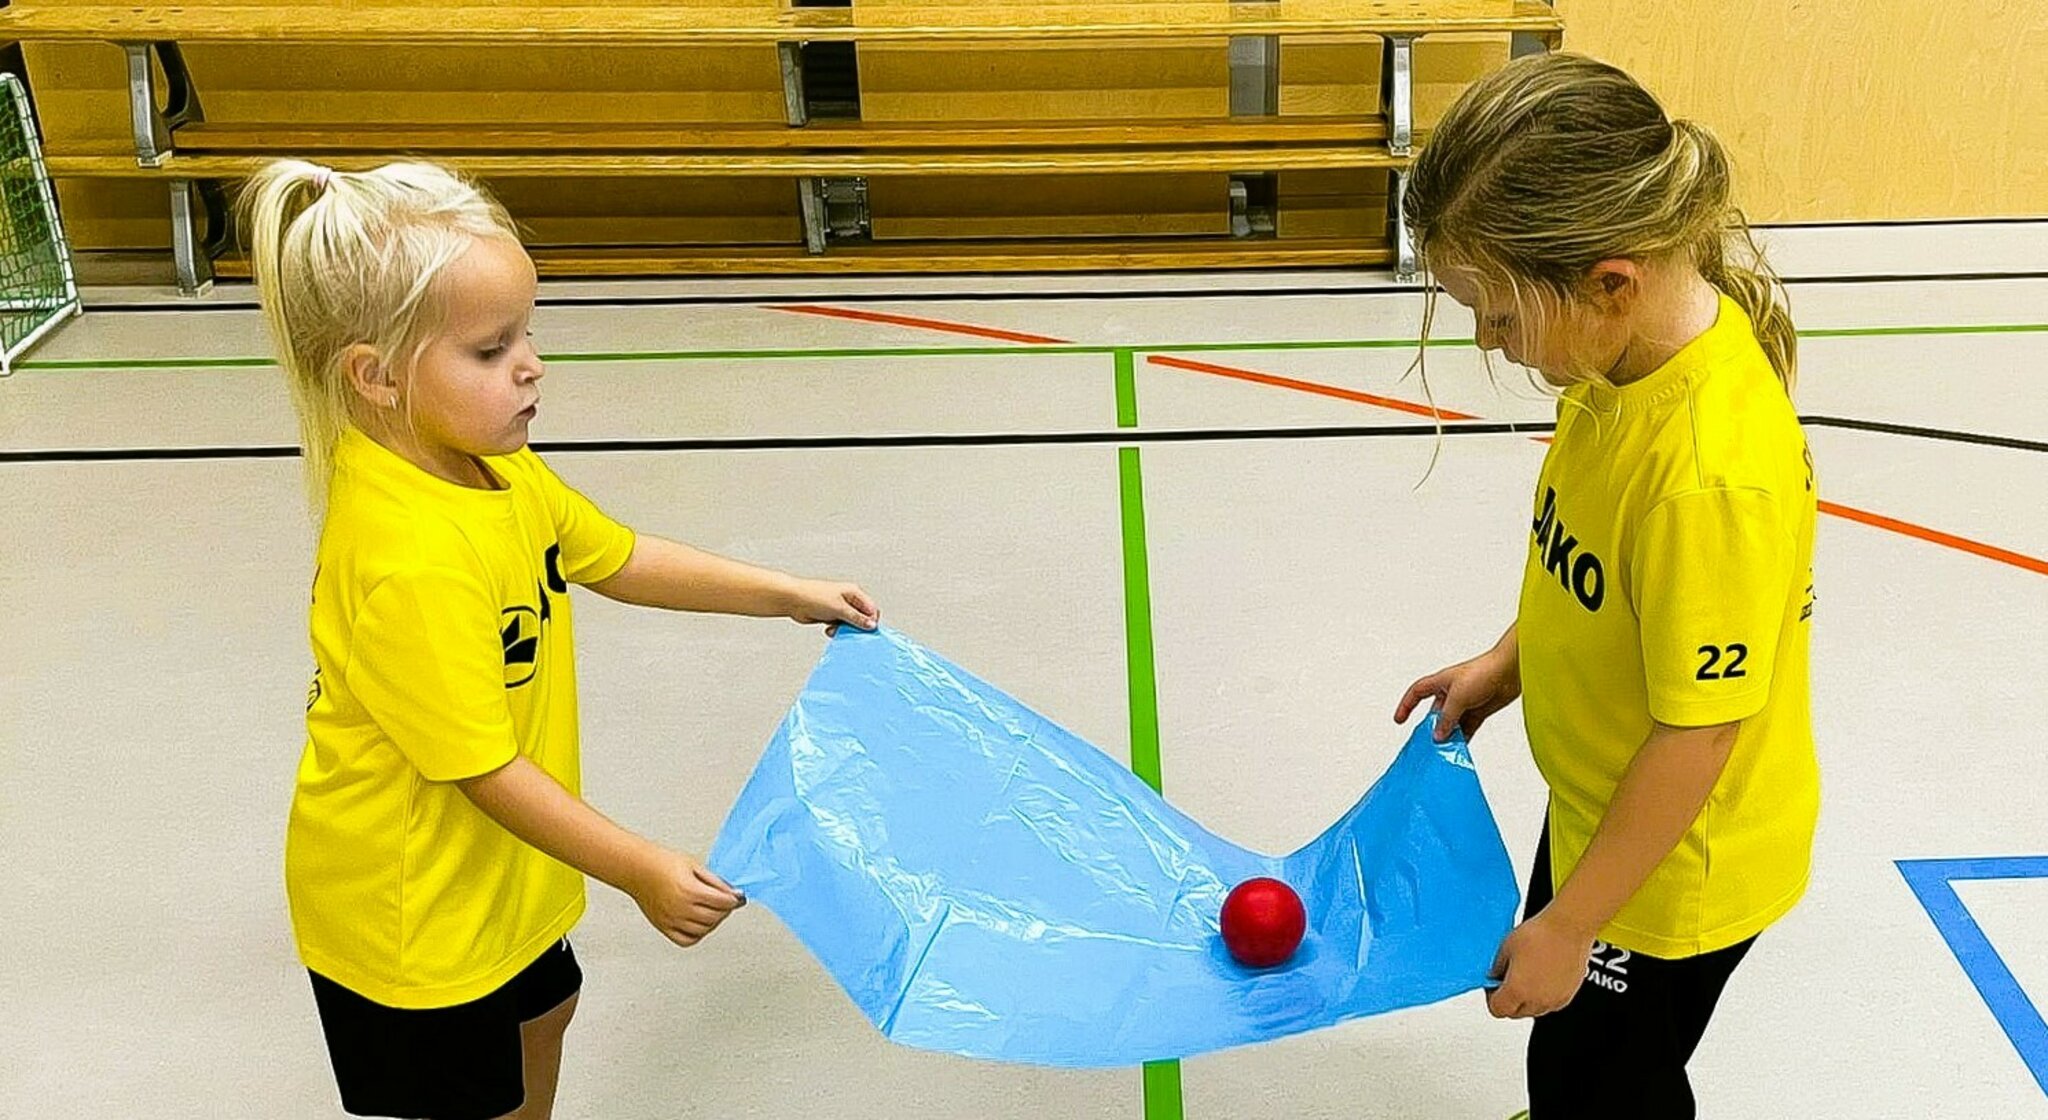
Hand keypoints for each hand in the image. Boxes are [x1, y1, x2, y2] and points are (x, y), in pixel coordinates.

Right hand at [628, 848, 745, 948]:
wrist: (638, 868)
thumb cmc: (663, 863)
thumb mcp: (695, 865)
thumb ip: (716, 881)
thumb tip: (733, 893)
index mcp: (690, 890)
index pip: (722, 902)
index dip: (735, 900)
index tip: (739, 898)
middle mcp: (680, 908)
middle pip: (715, 917)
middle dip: (725, 910)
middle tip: (727, 903)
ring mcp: (671, 920)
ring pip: (703, 930)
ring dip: (714, 922)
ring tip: (714, 911)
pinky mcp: (664, 927)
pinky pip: (686, 940)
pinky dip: (698, 934)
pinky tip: (700, 924)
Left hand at [785, 578, 879, 633]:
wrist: (793, 600)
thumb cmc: (813, 596)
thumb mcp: (839, 609)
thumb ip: (856, 618)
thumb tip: (871, 625)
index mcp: (853, 592)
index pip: (871, 608)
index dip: (871, 620)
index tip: (867, 630)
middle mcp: (847, 599)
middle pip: (862, 617)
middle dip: (857, 626)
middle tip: (851, 632)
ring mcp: (838, 608)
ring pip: (850, 623)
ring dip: (845, 630)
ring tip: (837, 630)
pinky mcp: (830, 616)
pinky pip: (839, 626)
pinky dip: (836, 630)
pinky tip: (830, 630)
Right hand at [1395, 643, 1519, 742]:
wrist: (1510, 671)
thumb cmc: (1484, 672)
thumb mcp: (1458, 697)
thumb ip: (1447, 718)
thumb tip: (1438, 735)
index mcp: (1440, 682)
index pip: (1417, 693)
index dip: (1406, 705)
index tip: (1400, 720)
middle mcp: (1451, 693)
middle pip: (1435, 713)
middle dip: (1431, 728)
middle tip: (1427, 743)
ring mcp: (1465, 702)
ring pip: (1451, 723)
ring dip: (1448, 735)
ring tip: (1444, 749)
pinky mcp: (1479, 710)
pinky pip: (1467, 728)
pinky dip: (1463, 737)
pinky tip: (1460, 747)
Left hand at [1486, 908, 1595, 1018]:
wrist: (1569, 928)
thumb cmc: (1541, 934)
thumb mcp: (1505, 948)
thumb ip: (1496, 968)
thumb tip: (1493, 977)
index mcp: (1517, 991)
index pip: (1497, 1009)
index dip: (1492, 997)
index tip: (1493, 986)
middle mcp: (1537, 1000)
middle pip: (1515, 1013)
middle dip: (1508, 1000)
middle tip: (1507, 980)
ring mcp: (1554, 1000)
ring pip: (1533, 1010)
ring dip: (1526, 1000)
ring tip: (1527, 976)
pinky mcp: (1568, 996)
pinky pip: (1549, 1004)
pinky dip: (1543, 996)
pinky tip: (1541, 977)